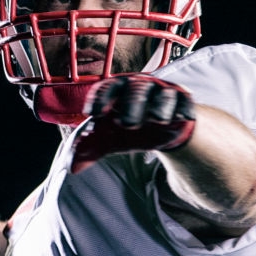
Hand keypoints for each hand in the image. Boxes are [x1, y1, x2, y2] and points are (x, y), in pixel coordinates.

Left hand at [70, 75, 195, 174]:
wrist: (161, 130)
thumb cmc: (130, 129)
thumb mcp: (109, 140)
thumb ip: (90, 149)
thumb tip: (71, 168)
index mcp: (118, 91)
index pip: (106, 88)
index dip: (100, 98)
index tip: (93, 114)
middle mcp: (140, 87)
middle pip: (136, 89)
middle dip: (132, 104)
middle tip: (126, 124)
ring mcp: (163, 92)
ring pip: (162, 94)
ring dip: (159, 107)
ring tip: (156, 120)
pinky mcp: (182, 101)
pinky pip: (184, 102)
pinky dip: (183, 109)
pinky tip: (182, 118)